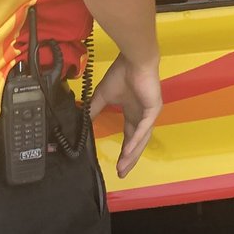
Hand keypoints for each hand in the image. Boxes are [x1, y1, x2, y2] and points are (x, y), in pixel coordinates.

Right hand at [90, 54, 161, 177]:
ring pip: (141, 139)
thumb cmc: (122, 74)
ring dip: (132, 153)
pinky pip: (144, 128)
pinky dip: (136, 140)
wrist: (134, 60)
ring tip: (123, 166)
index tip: (116, 167)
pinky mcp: (153, 109)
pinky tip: (129, 150)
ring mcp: (149, 114)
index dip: (124, 152)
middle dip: (129, 159)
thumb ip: (94, 110)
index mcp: (133, 113)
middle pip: (137, 143)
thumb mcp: (103, 96)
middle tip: (121, 174)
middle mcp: (143, 116)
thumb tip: (81, 121)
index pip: (129, 137)